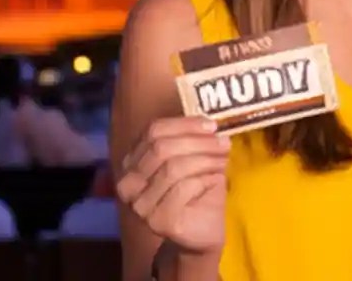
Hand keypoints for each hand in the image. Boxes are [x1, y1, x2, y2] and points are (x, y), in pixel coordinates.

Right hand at [116, 116, 230, 253]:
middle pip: (161, 148)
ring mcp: (140, 205)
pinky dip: (203, 180)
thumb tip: (207, 122)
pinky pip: (182, 189)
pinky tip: (214, 181)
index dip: (185, 124)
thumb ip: (191, 137)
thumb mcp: (194, 156)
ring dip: (204, 160)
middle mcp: (128, 183)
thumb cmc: (198, 189)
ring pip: (173, 168)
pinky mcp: (157, 221)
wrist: (204, 230)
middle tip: (223, 143)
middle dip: (198, 142)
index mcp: (132, 162)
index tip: (212, 125)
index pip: (153, 131)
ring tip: (223, 160)